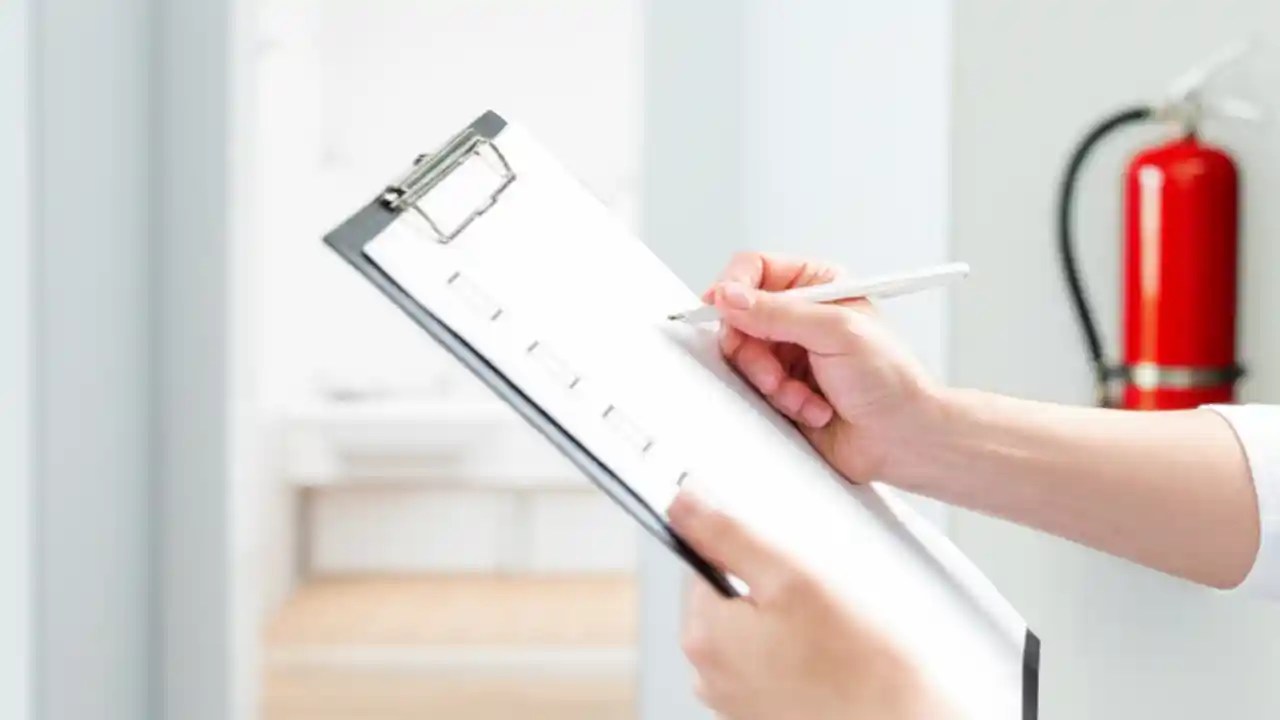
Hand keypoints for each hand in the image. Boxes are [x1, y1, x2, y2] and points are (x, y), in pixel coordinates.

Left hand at [668, 491, 957, 719]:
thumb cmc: (860, 664)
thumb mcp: (791, 576)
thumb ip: (727, 535)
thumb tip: (681, 504)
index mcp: (703, 635)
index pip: (706, 562)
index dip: (752, 553)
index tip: (789, 564)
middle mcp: (708, 673)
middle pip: (727, 596)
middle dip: (767, 588)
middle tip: (817, 599)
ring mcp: (734, 697)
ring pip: (751, 629)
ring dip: (782, 621)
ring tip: (827, 631)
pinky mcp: (761, 711)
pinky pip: (767, 662)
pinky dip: (792, 653)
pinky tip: (826, 656)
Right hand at [705, 252, 939, 482]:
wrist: (900, 437)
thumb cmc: (889, 379)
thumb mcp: (836, 332)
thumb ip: (779, 313)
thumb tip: (731, 297)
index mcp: (816, 286)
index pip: (755, 269)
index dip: (733, 286)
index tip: (722, 308)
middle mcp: (798, 317)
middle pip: (738, 317)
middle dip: (754, 350)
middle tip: (775, 371)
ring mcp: (787, 353)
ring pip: (741, 357)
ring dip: (771, 382)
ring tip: (803, 394)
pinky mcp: (781, 387)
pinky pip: (752, 389)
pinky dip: (780, 402)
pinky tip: (812, 409)